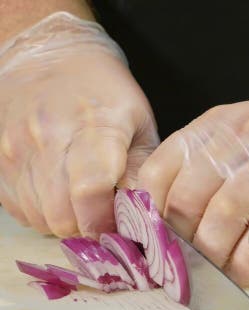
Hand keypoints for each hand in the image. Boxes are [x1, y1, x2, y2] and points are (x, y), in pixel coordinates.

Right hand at [0, 12, 158, 236]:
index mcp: (94, 128)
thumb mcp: (140, 123)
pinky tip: (61, 195)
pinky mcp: (0, 162)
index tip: (121, 224)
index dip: (107, 219)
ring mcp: (18, 152)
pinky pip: (21, 210)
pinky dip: (43, 214)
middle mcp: (49, 140)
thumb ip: (144, 170)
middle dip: (89, 227)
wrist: (47, 57)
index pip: (92, 191)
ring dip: (67, 222)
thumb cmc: (105, 93)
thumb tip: (148, 214)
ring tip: (85, 203)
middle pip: (64, 215)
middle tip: (106, 216)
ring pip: (41, 218)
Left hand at [139, 71, 248, 284]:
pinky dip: (246, 264)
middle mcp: (241, 140)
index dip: (147, 218)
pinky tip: (240, 279)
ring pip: (222, 221)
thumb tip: (167, 220)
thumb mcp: (243, 131)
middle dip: (177, 246)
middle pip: (186, 202)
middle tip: (177, 272)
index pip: (159, 173)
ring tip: (208, 280)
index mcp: (216, 126)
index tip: (151, 246)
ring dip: (210, 260)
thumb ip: (206, 162)